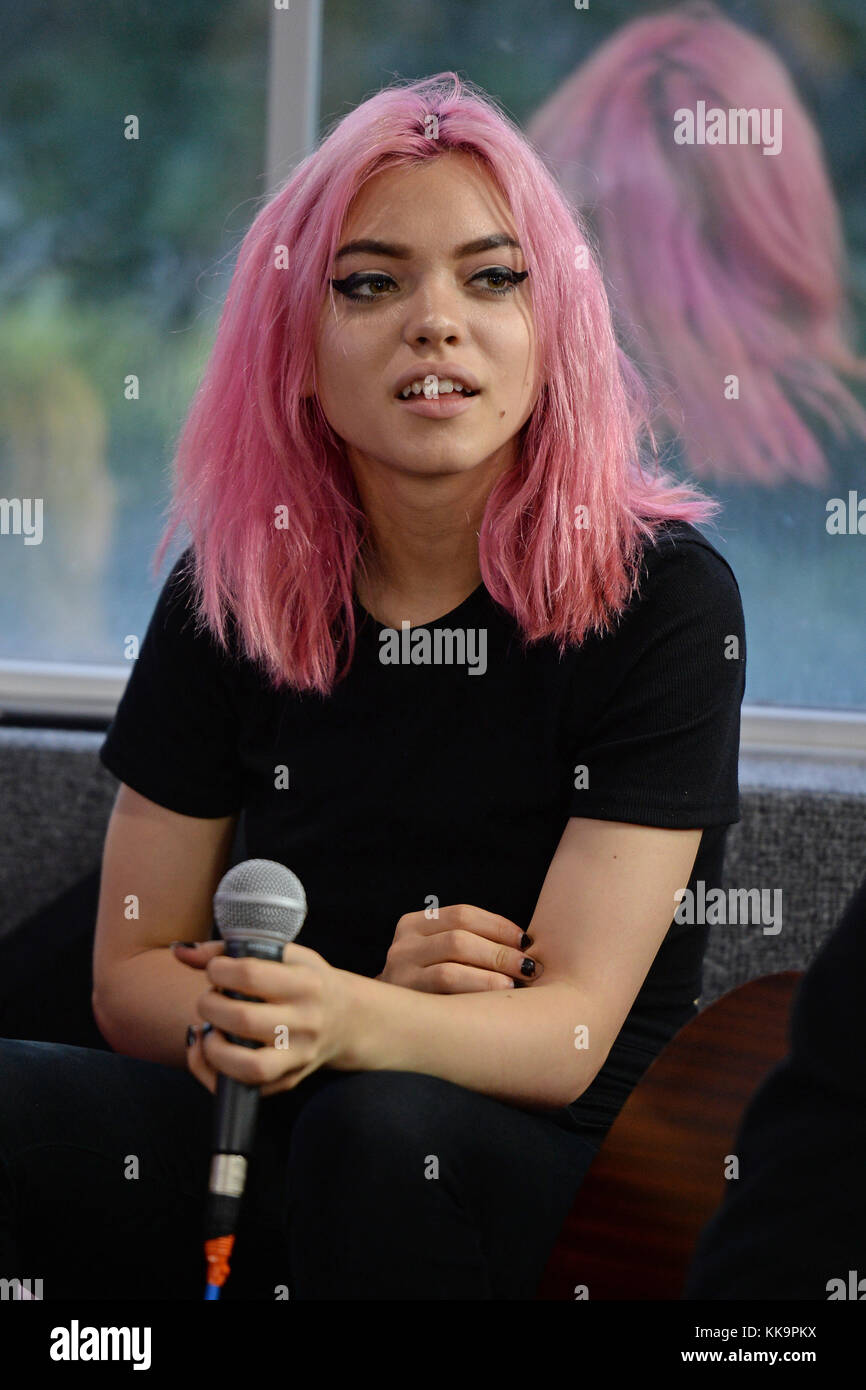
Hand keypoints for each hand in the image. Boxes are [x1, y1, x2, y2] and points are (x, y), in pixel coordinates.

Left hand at [172, 940, 353, 1096]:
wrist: (348, 1020)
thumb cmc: (306, 981)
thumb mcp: (284, 955)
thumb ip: (231, 950)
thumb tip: (181, 950)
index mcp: (307, 983)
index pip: (251, 976)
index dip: (219, 970)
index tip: (215, 970)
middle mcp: (306, 1023)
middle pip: (243, 1020)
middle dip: (210, 1006)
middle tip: (209, 999)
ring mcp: (297, 1057)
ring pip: (247, 1066)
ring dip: (212, 1048)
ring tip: (207, 1030)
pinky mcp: (286, 1081)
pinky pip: (242, 1088)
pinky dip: (212, 1073)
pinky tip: (207, 1050)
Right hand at [377, 903, 542, 992]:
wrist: (387, 1019)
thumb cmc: (430, 983)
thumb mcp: (438, 954)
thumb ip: (469, 943)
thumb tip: (525, 947)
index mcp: (415, 924)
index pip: (462, 914)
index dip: (499, 926)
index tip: (525, 942)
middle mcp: (403, 945)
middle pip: (459, 939)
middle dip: (499, 953)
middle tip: (528, 967)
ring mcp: (399, 973)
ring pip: (450, 969)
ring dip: (489, 977)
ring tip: (514, 985)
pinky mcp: (403, 1000)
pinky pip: (443, 993)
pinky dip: (474, 993)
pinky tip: (492, 1003)